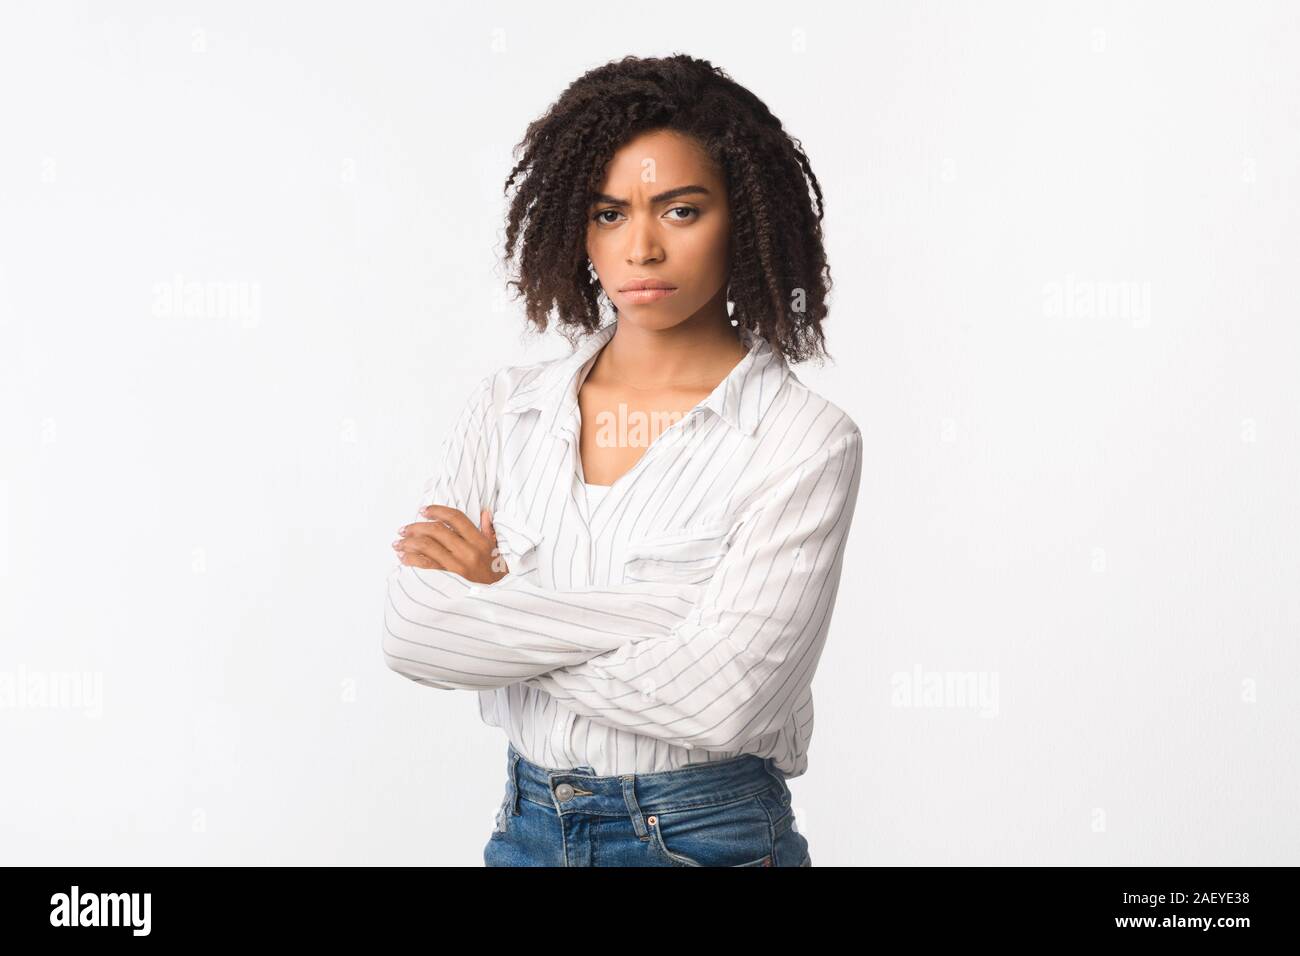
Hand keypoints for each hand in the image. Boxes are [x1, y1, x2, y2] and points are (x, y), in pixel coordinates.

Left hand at [393, 505, 509, 583]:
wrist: (497, 602)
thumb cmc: (495, 576)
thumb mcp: (497, 552)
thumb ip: (489, 531)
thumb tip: (485, 512)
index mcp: (480, 542)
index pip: (456, 518)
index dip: (437, 510)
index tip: (423, 510)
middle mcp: (468, 552)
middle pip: (437, 530)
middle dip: (416, 527)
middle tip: (404, 529)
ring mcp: (457, 567)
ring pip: (427, 546)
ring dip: (409, 543)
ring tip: (398, 543)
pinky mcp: (448, 581)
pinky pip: (425, 566)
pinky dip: (411, 559)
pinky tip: (403, 558)